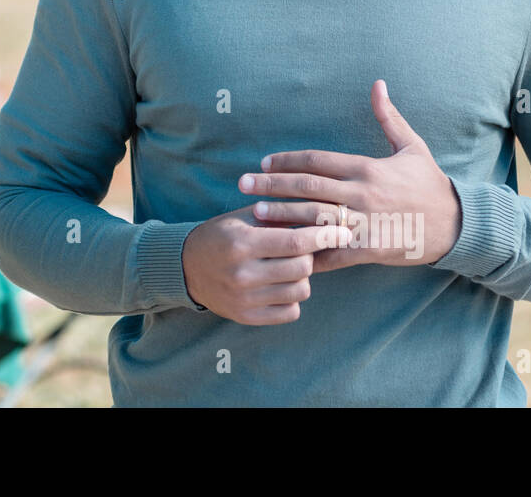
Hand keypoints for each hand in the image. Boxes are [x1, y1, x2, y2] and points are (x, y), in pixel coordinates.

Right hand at [180, 203, 350, 324]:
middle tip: (304, 248)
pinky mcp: (247, 317)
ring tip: (289, 266)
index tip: (343, 232)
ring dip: (302, 277)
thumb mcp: (246, 217)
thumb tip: (325, 213)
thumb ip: (281, 216)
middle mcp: (242, 273)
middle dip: (310, 255)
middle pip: (303, 268)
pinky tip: (281, 285)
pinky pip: (290, 312)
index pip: (296, 242)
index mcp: (242, 243)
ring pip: (300, 291)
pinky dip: (293, 298)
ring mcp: (244, 298)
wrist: (187, 267)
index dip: (324, 236)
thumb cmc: (223, 235)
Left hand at [238, 79, 461, 272]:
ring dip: (282, 216)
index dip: (287, 160)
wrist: (458, 224)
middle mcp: (363, 194)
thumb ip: (389, 118)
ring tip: (254, 214)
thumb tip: (378, 84)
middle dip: (272, 185)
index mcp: (368, 168)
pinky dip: (309, 252)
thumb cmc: (430, 184)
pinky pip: (333, 252)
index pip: (318, 161)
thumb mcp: (412, 147)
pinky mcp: (369, 249)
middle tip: (243, 184)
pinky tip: (286, 252)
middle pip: (308, 187)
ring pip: (314, 219)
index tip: (264, 161)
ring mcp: (365, 223)